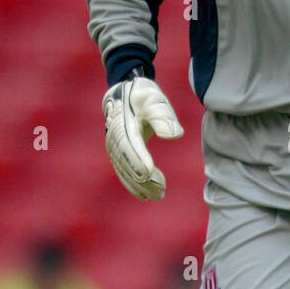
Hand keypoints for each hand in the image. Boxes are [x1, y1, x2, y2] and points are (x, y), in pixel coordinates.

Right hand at [101, 75, 183, 199]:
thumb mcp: (154, 100)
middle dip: (142, 179)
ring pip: (125, 171)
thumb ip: (163, 116)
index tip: (149, 173)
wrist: (124, 93)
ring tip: (159, 195)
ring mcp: (114, 147)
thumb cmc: (142, 96)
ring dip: (140, 185)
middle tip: (161, 191)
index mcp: (124, 123)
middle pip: (127, 163)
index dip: (138, 160)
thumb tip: (175, 135)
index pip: (129, 145)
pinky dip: (132, 184)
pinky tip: (145, 195)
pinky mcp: (117, 153)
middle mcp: (115, 138)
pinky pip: (123, 172)